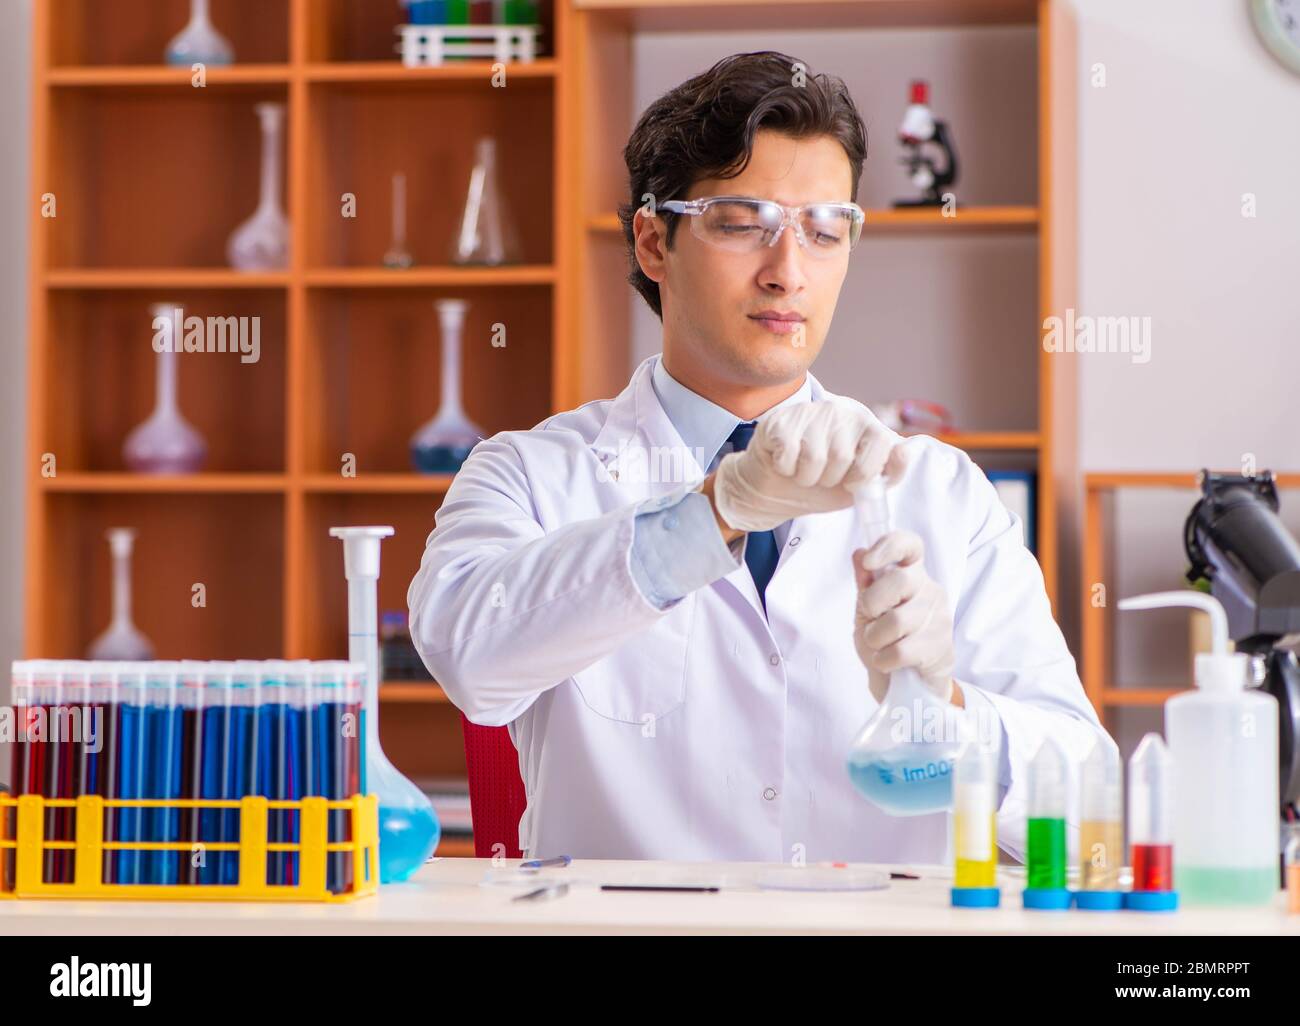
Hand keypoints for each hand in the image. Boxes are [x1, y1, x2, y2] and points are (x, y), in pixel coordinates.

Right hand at [712, 398, 906, 532]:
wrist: (776, 488)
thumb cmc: (821, 484)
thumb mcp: (860, 486)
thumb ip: (887, 473)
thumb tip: (904, 452)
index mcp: (866, 424)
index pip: (884, 442)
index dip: (867, 471)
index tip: (852, 482)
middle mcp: (842, 411)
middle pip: (843, 456)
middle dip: (828, 479)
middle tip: (820, 475)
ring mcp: (811, 411)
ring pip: (814, 458)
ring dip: (805, 477)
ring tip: (802, 470)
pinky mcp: (781, 420)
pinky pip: (788, 456)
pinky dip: (785, 469)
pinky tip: (784, 462)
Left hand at [853, 529, 954, 703]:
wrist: (910, 684)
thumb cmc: (888, 640)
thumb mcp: (869, 611)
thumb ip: (866, 584)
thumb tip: (858, 553)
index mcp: (912, 574)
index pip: (910, 546)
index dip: (889, 546)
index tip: (868, 561)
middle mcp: (929, 590)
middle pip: (899, 581)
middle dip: (872, 603)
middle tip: (870, 619)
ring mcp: (939, 618)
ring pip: (897, 620)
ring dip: (875, 638)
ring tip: (880, 645)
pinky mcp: (941, 647)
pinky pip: (901, 650)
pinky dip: (884, 660)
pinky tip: (887, 661)